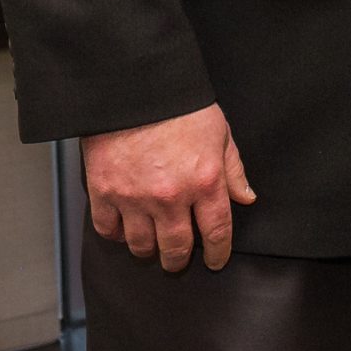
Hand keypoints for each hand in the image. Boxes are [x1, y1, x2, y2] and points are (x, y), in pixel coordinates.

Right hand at [81, 103, 256, 271]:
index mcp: (205, 181)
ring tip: (152, 248)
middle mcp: (171, 197)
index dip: (218, 252)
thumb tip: (246, 198)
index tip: (217, 261)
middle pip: (177, 247)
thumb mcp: (221, 134)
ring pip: (141, 245)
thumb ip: (233, 170)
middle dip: (179, 260)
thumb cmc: (180, 108)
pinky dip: (116, 235)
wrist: (135, 89)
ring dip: (149, 251)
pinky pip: (108, 230)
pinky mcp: (104, 193)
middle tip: (178, 261)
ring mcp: (135, 198)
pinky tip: (124, 231)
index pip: (216, 231)